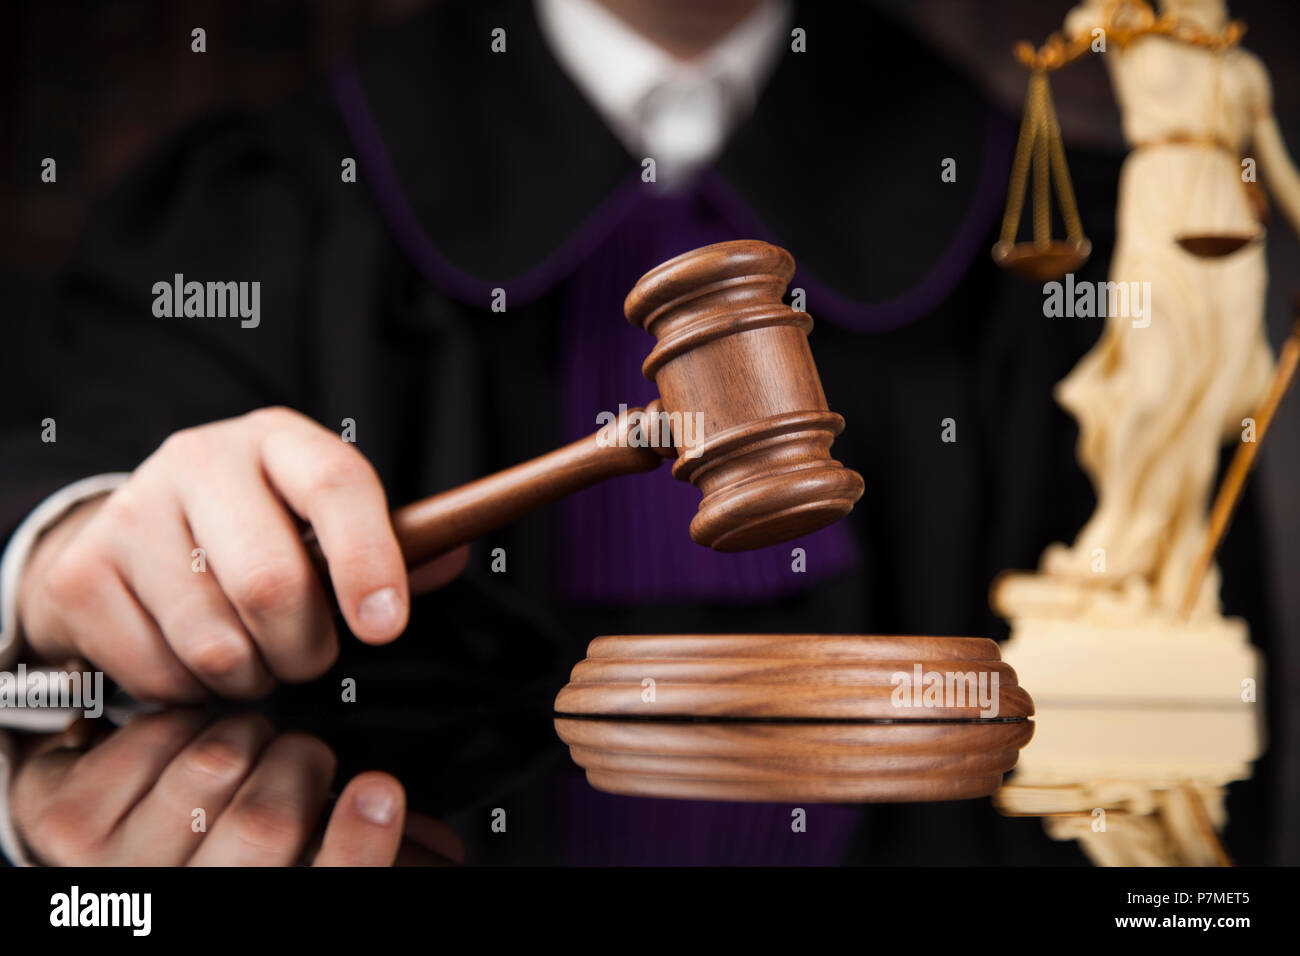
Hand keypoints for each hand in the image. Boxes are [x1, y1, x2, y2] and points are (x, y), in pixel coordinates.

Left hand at [11, 711, 465, 865]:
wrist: (97, 842)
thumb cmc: (207, 851)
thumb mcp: (293, 859)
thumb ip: (361, 850)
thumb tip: (444, 847)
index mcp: (253, 907)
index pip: (322, 887)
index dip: (357, 842)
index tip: (380, 791)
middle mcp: (183, 902)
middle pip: (268, 820)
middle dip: (299, 766)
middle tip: (302, 757)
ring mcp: (116, 867)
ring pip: (214, 764)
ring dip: (239, 734)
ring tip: (238, 748)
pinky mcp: (69, 822)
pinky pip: (156, 736)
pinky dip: (179, 722)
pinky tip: (181, 745)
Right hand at [17, 407, 466, 701]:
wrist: (139, 535)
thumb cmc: (259, 531)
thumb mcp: (325, 521)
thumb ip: (394, 543)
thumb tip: (453, 554)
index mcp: (279, 439)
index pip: (337, 485)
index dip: (369, 562)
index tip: (386, 628)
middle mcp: (200, 459)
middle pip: (273, 583)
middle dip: (308, 649)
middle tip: (311, 658)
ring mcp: (132, 511)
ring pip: (216, 641)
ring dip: (252, 677)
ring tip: (254, 657)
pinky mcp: (83, 572)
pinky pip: (158, 672)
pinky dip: (192, 691)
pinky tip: (197, 661)